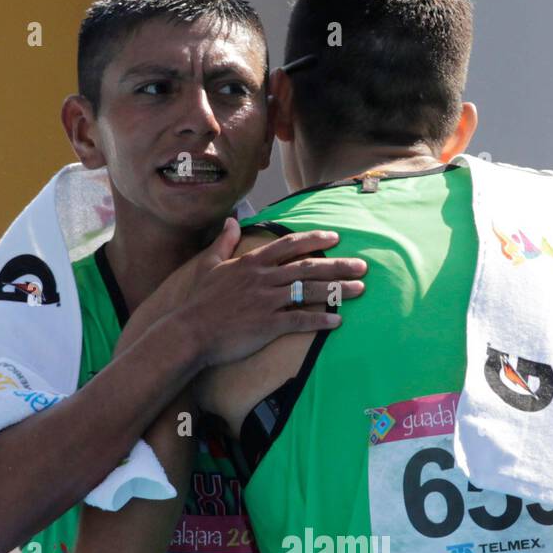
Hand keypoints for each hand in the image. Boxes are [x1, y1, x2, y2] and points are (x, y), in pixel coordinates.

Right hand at [132, 219, 367, 368]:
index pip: (289, 245)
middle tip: (362, 266)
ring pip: (308, 291)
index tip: (335, 237)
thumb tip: (231, 220)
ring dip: (337, 290)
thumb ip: (224, 242)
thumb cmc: (199, 301)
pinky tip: (338, 320)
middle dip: (338, 265)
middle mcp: (263, 279)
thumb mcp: (209, 265)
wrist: (190, 331)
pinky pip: (300, 321)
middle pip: (307, 267)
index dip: (314, 240)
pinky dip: (320, 320)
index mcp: (251, 263)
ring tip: (360, 290)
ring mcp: (267, 301)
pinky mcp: (268, 325)